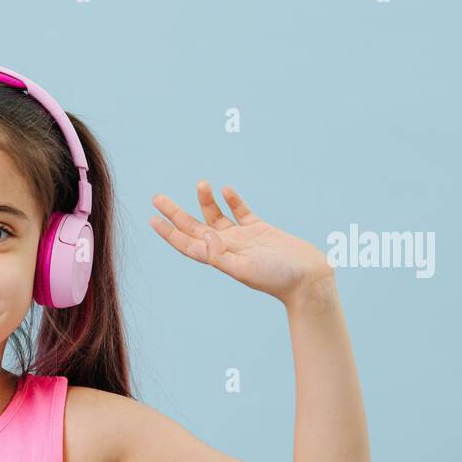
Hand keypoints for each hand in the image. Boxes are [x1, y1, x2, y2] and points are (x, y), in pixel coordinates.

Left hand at [149, 182, 331, 304]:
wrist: (308, 279)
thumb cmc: (277, 278)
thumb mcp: (244, 269)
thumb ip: (221, 255)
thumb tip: (204, 237)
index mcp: (219, 258)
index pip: (186, 243)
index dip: (168, 232)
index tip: (152, 218)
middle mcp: (227, 247)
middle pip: (194, 227)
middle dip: (175, 213)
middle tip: (157, 197)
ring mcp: (243, 238)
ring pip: (217, 216)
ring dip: (206, 201)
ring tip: (200, 183)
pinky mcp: (261, 230)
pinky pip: (241, 212)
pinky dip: (233, 201)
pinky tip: (225, 189)